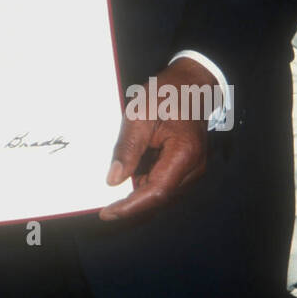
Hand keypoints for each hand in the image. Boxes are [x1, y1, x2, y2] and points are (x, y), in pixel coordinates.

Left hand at [99, 59, 210, 220]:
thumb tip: (113, 180)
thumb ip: (127, 148)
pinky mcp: (186, 167)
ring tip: (119, 172)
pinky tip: (132, 167)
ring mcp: (192, 169)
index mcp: (184, 153)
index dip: (131, 206)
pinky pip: (163, 182)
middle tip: (103, 202)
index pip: (156, 192)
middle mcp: (193, 167)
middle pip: (158, 197)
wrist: (190, 84)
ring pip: (160, 192)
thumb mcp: (139, 114)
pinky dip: (144, 180)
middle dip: (131, 202)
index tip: (107, 213)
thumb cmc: (166, 93)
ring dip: (137, 190)